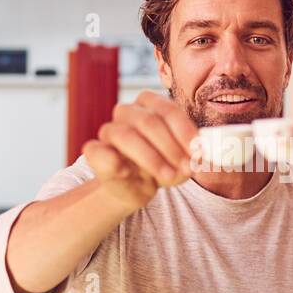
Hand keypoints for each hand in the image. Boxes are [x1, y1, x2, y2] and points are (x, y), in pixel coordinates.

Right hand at [82, 91, 198, 212]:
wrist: (135, 188)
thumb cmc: (161, 166)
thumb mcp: (181, 161)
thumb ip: (190, 157)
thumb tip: (196, 159)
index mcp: (150, 104)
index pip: (168, 110)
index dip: (185, 131)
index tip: (198, 151)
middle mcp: (127, 111)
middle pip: (149, 122)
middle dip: (170, 147)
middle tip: (186, 169)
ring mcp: (109, 130)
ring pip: (126, 135)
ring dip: (151, 159)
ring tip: (169, 177)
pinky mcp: (94, 150)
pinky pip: (98, 152)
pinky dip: (114, 163)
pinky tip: (128, 173)